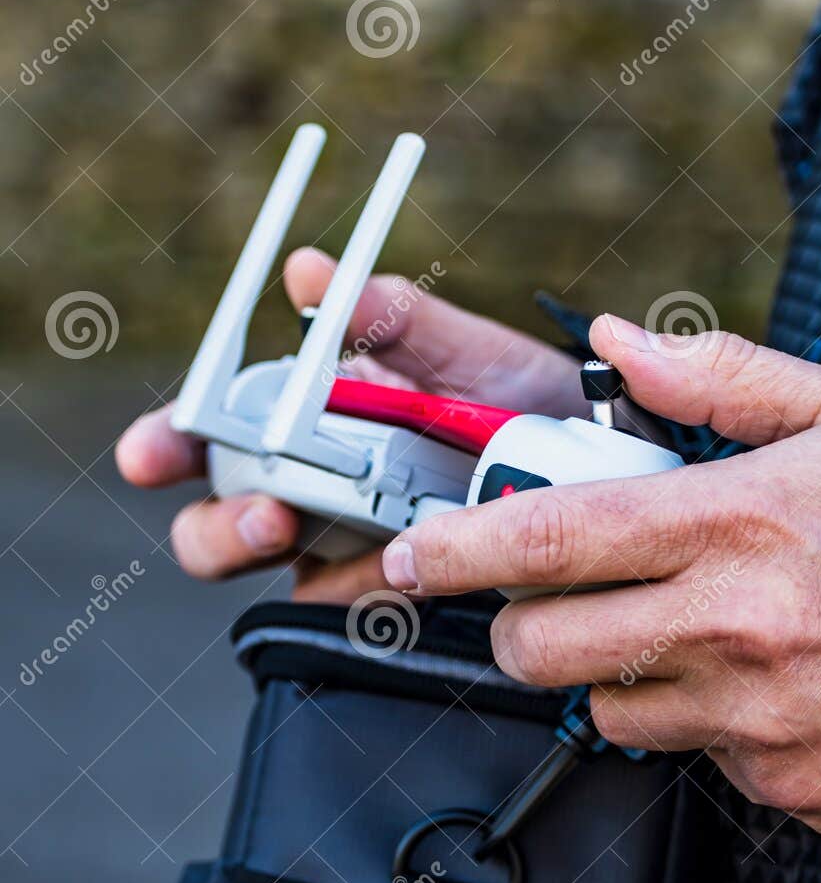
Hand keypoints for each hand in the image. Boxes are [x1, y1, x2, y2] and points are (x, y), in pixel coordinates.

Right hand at [116, 248, 584, 602]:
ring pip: (276, 575)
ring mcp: (347, 548)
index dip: (167, 443)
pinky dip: (366, 595)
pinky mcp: (392, 598)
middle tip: (265, 514)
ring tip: (330, 541)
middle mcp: (311, 485)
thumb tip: (311, 271)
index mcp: (304, 415)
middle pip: (220, 521)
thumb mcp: (465, 351)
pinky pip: (355, 611)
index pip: (210, 431)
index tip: (152, 453)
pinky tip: (399, 575)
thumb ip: (394, 319)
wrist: (606, 462)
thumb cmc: (521, 394)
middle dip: (220, 526)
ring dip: (293, 564)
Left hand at [380, 318, 820, 831]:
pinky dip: (696, 723)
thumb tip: (621, 344)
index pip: (558, 537)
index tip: (416, 553)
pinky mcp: (776, 780)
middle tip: (544, 600)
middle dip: (517, 625)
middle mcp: (731, 626)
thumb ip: (721, 377)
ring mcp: (752, 716)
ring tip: (681, 630)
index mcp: (736, 523)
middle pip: (546, 647)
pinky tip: (754, 682)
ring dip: (611, 675)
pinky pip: (689, 760)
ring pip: (606, 713)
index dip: (464, 547)